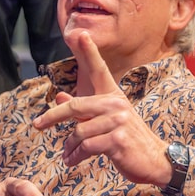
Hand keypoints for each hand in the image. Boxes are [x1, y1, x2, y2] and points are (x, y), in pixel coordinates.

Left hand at [32, 30, 172, 187]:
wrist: (156, 161)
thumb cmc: (129, 141)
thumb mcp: (105, 122)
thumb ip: (82, 110)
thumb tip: (58, 97)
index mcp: (114, 95)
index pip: (99, 70)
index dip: (89, 52)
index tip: (80, 34)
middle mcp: (116, 103)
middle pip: (75, 105)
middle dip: (52, 117)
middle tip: (37, 125)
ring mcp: (118, 120)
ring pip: (78, 131)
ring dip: (69, 147)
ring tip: (67, 155)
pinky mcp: (117, 139)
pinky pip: (86, 146)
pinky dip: (76, 156)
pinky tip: (72, 161)